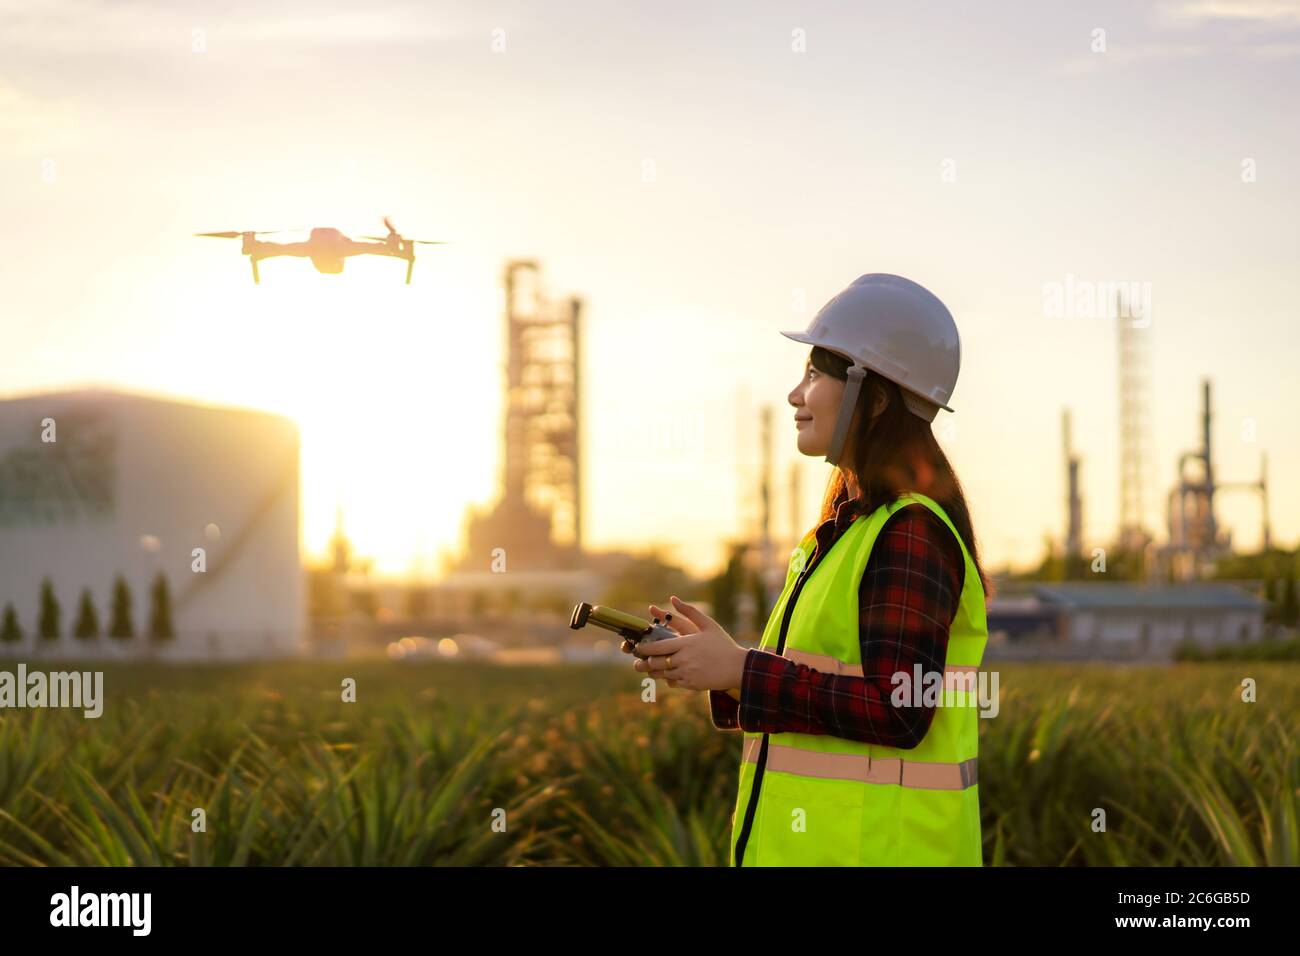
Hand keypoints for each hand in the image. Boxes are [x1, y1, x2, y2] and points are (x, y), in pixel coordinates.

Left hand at [629, 595, 747, 692]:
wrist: (738, 667)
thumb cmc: (723, 644)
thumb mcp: (708, 625)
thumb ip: (689, 611)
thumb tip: (673, 598)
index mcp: (686, 644)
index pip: (658, 647)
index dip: (644, 649)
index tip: (638, 648)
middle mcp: (684, 659)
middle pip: (656, 663)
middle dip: (644, 663)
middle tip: (638, 662)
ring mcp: (687, 673)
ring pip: (662, 674)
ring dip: (654, 672)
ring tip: (649, 669)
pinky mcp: (691, 685)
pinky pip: (673, 682)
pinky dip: (669, 679)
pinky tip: (668, 675)